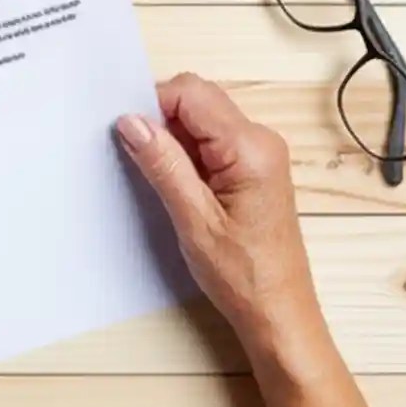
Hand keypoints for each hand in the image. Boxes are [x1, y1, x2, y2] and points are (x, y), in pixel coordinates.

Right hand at [115, 73, 322, 364]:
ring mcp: (260, 153)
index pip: (192, 93)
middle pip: (198, 100)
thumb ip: (163, 164)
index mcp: (251, 147)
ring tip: (157, 178)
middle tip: (137, 158)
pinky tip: (176, 184)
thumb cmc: (242, 275)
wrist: (279, 312)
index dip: (153, 104)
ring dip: (173, 139)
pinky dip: (187, 154)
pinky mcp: (254, 168)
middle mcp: (261, 140)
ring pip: (203, 120)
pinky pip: (213, 142)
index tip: (126, 134)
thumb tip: (129, 121)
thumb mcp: (194, 220)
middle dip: (161, 119)